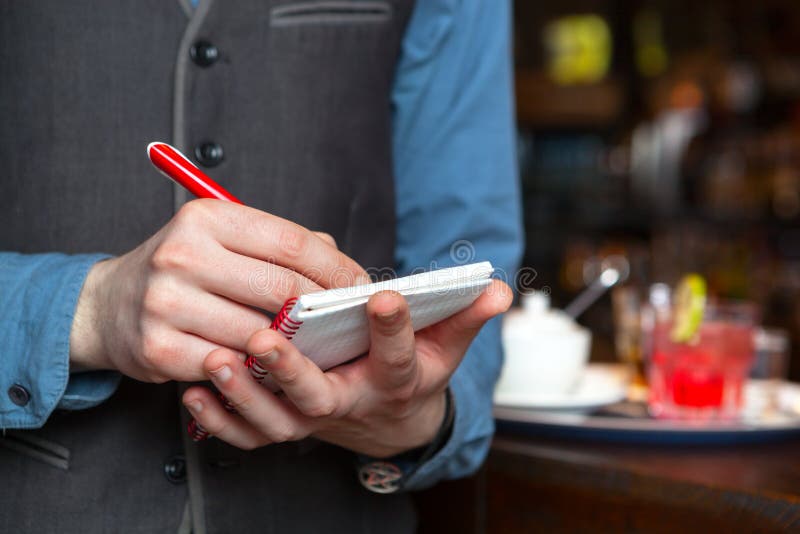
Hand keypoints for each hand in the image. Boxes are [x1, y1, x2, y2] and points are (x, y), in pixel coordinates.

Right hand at [69, 199, 367, 382]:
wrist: (110, 306)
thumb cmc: (186, 270)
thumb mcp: (226, 239)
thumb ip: (284, 248)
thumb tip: (346, 269)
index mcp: (207, 218)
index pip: (292, 243)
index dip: (336, 269)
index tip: (361, 287)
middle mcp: (183, 254)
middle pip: (282, 288)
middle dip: (325, 309)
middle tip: (349, 322)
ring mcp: (166, 303)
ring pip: (260, 332)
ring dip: (297, 346)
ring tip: (320, 347)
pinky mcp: (159, 348)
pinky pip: (232, 366)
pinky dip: (260, 369)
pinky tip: (274, 366)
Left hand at [182, 280, 511, 456]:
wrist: (387, 417)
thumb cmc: (412, 369)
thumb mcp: (443, 345)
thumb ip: (466, 315)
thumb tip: (499, 289)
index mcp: (392, 380)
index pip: (396, 356)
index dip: (394, 329)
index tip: (385, 297)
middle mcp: (348, 404)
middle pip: (319, 395)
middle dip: (293, 369)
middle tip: (266, 338)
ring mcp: (313, 419)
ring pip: (276, 418)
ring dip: (244, 393)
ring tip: (219, 359)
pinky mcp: (285, 426)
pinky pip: (249, 434)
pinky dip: (220, 418)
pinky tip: (196, 391)